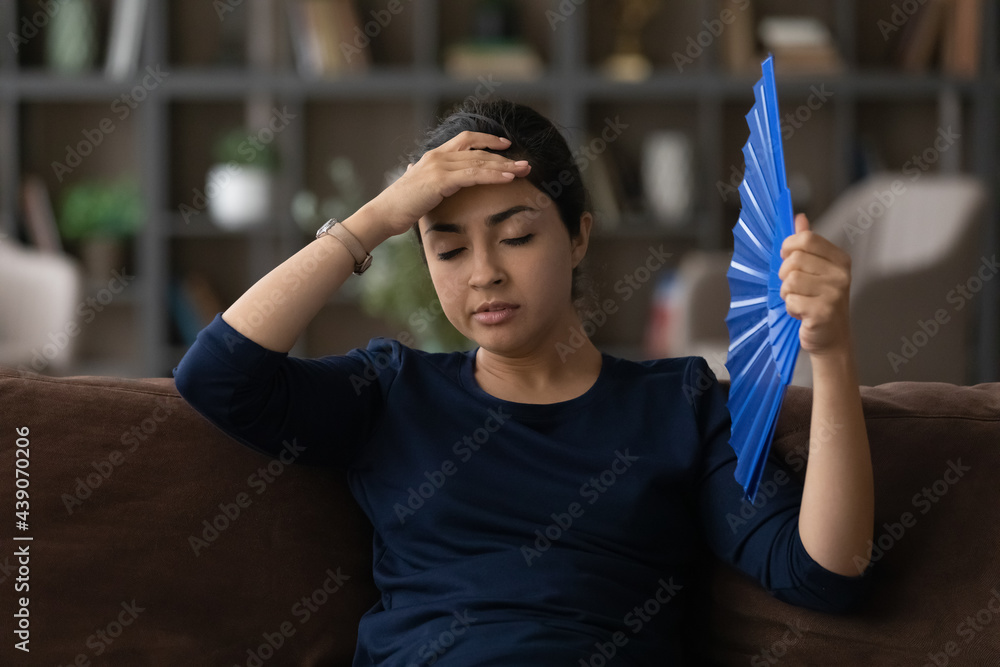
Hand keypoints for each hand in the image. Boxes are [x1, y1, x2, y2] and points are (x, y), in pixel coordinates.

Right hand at [366, 131, 530, 237]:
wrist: (383, 214)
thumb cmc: (399, 205)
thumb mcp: (415, 186)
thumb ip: (419, 175)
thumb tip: (414, 168)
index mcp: (434, 156)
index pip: (466, 140)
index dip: (487, 140)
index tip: (506, 145)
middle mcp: (437, 156)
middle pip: (478, 151)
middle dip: (504, 156)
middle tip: (526, 164)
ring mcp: (439, 166)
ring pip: (479, 162)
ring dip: (504, 166)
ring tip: (524, 170)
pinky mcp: (440, 180)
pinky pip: (473, 175)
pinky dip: (492, 175)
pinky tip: (507, 178)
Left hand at [778, 213, 852, 355]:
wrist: (832, 338)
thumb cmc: (820, 302)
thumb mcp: (817, 270)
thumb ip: (808, 245)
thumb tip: (799, 218)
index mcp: (839, 259)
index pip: (806, 239)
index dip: (788, 247)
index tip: (787, 258)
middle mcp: (840, 274)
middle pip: (794, 260)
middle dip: (785, 276)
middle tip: (795, 288)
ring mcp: (834, 293)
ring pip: (790, 281)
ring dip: (787, 294)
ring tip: (799, 301)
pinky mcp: (823, 312)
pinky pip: (791, 301)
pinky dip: (790, 309)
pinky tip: (802, 314)